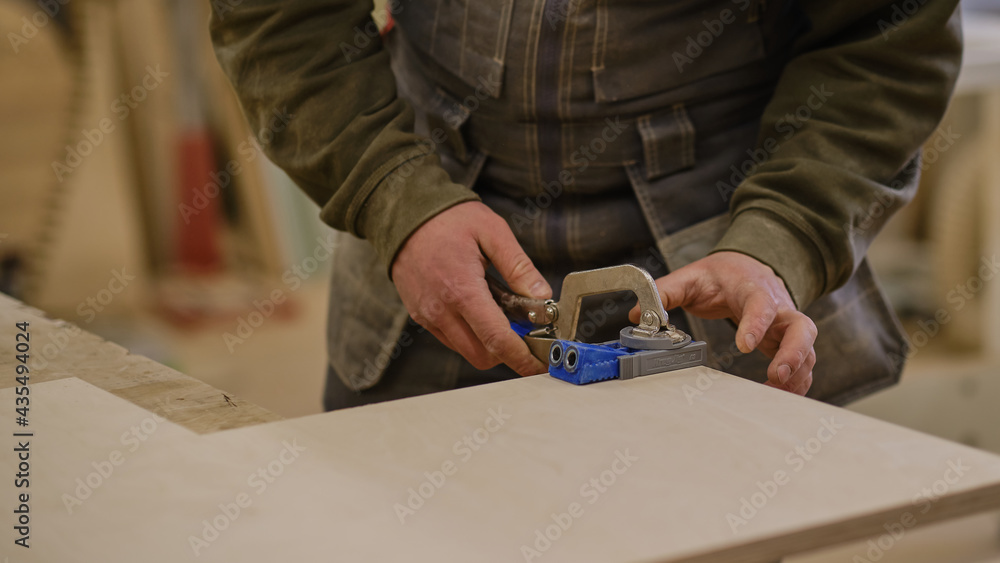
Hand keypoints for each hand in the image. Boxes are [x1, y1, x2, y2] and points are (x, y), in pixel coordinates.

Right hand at [391, 202, 551, 375]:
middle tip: (525, 332)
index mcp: (462, 290)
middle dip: (508, 352)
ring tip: (500, 311)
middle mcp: (441, 310)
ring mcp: (427, 315)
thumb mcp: (492, 231)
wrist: (402, 213)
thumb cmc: (448, 218)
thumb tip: (542, 297)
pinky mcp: (420, 315)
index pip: (497, 339)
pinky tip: (478, 308)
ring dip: (489, 343)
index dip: (522, 358)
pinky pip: (451, 339)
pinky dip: (470, 334)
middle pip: (483, 355)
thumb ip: (519, 267)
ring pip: (466, 350)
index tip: (540, 365)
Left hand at [629, 251, 816, 394]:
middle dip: (795, 352)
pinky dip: (796, 382)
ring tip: (776, 391)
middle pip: (802, 327)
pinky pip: (802, 364)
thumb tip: (639, 315)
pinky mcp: (788, 343)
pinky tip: (778, 395)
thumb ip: (665, 293)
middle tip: (779, 374)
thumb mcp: (692, 276)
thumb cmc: (721, 275)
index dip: (756, 324)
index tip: (745, 345)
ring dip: (797, 373)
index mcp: (751, 289)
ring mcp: (786, 326)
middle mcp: (778, 308)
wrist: (748, 268)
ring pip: (808, 349)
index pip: (761, 303)